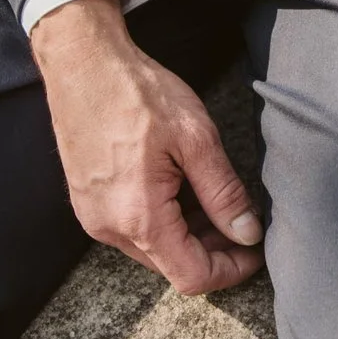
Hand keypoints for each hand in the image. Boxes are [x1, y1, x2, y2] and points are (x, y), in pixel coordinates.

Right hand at [28, 0, 263, 294]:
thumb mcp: (196, 139)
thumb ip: (223, 193)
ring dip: (189, 234)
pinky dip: (164, 220)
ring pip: (152, 248)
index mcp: (139, 216)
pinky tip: (181, 188)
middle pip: (172, 265)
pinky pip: (132, 228)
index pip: (192, 276)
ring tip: (214, 198)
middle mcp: (109, 227)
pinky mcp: (87, 201)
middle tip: (242, 220)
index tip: (255, 250)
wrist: (82, 62)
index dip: (231, 270)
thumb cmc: (137, 92)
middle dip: (213, 250)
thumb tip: (247, 233)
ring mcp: (93, 216)